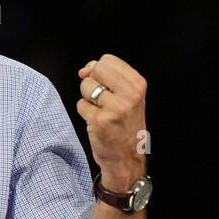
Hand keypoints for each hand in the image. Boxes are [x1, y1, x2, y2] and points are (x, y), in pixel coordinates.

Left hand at [77, 54, 147, 190]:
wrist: (126, 158)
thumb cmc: (125, 125)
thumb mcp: (127, 97)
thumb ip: (108, 77)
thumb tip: (84, 69)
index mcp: (138, 84)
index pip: (108, 60)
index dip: (98, 70)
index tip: (102, 83)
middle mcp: (130, 95)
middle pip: (96, 69)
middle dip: (92, 82)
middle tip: (102, 99)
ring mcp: (116, 108)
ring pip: (86, 86)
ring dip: (88, 99)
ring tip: (101, 111)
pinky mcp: (100, 120)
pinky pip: (81, 105)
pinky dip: (85, 113)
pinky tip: (96, 122)